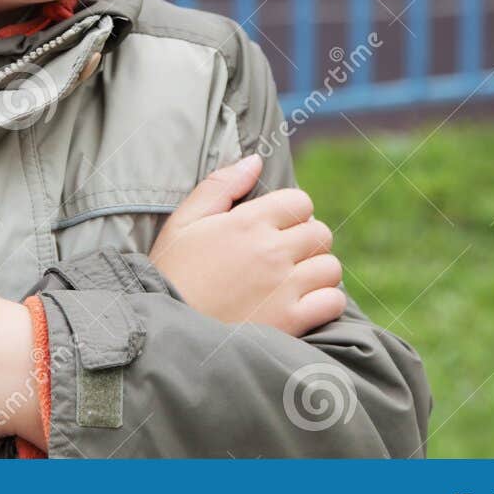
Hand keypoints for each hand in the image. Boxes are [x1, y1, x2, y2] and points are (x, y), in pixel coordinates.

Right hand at [149, 154, 345, 336]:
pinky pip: (332, 302)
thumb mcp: (183, 222)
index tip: (276, 229)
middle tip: (284, 257)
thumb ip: (220, 185)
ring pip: (330, 266)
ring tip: (294, 281)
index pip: (300, 202)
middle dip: (306, 241)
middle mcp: (271, 251)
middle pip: (320, 233)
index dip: (291, 213)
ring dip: (317, 272)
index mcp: (247, 222)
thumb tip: (255, 160)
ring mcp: (283, 287)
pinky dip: (324, 303)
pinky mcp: (290, 321)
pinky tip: (302, 306)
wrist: (161, 333)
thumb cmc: (170, 275)